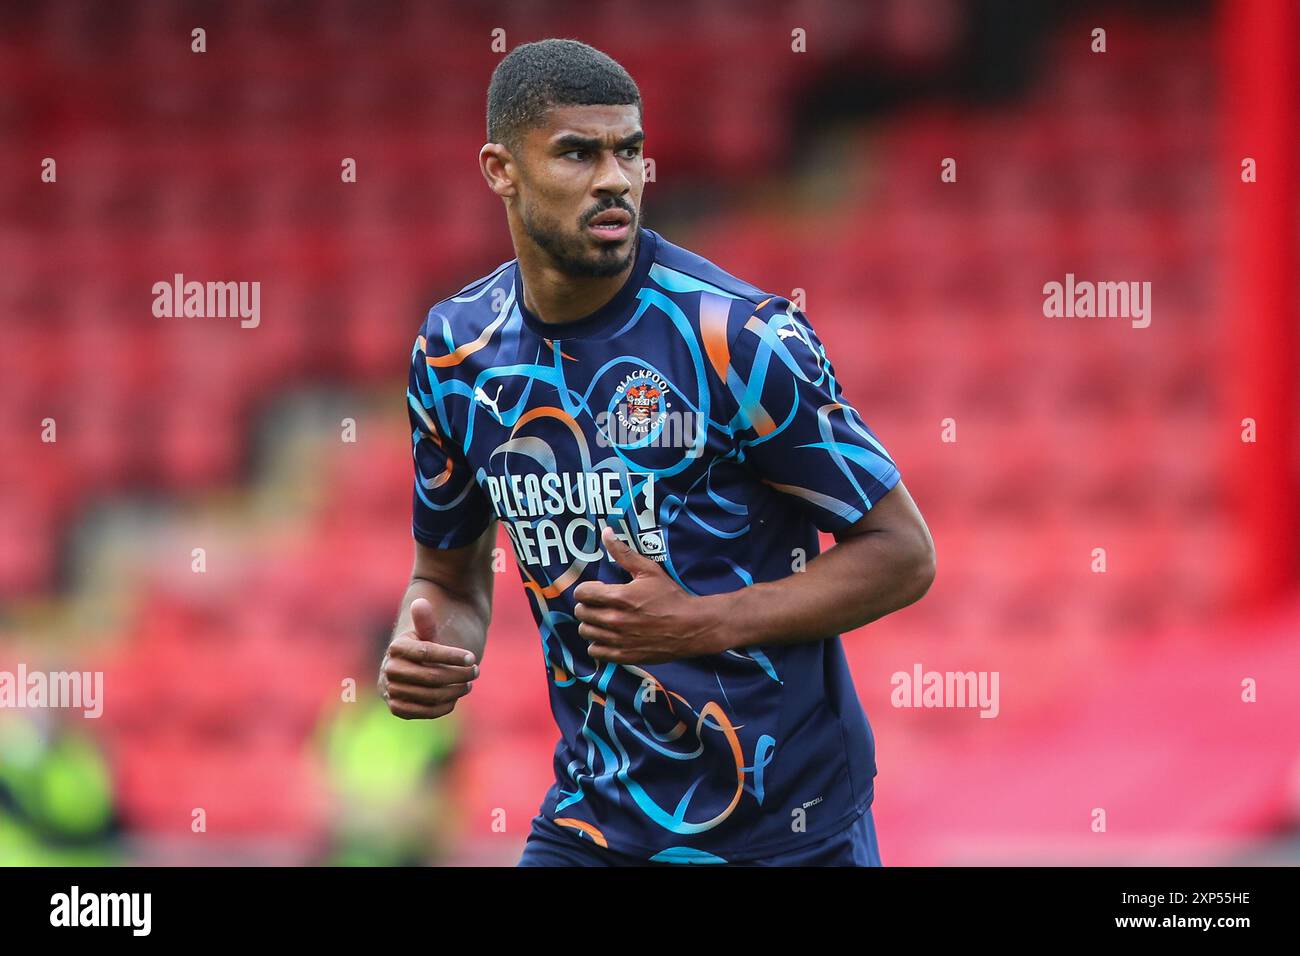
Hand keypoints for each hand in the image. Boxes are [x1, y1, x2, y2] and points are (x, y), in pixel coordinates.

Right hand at [379, 598, 478, 718]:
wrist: (411, 665)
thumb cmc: (425, 643)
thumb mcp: (427, 631)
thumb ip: (425, 620)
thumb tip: (420, 603)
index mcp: (396, 647)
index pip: (427, 653)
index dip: (451, 656)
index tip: (472, 657)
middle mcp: (390, 670)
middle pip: (431, 676)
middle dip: (458, 675)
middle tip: (476, 671)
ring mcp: (392, 690)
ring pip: (430, 695)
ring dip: (455, 691)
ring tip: (468, 683)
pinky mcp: (398, 708)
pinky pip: (423, 711)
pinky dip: (444, 706)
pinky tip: (455, 697)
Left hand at [571, 526, 732, 664]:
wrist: (692, 626)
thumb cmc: (671, 597)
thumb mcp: (649, 571)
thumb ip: (624, 553)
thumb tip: (606, 533)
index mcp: (620, 597)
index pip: (581, 593)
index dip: (586, 589)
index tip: (597, 589)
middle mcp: (616, 620)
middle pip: (581, 612)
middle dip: (588, 605)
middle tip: (601, 603)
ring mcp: (619, 640)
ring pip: (585, 632)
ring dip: (591, 624)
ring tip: (603, 619)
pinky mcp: (624, 655)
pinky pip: (595, 651)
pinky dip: (598, 644)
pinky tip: (608, 636)